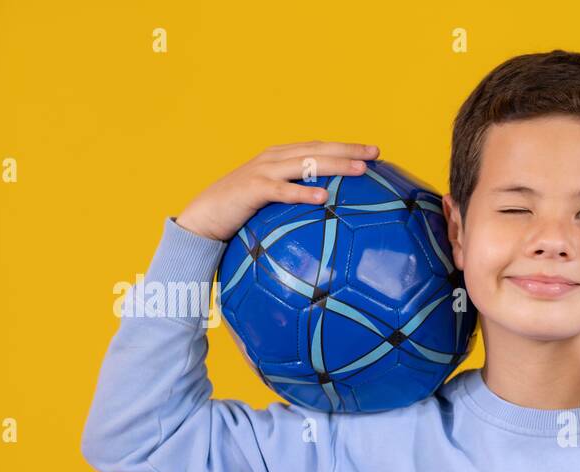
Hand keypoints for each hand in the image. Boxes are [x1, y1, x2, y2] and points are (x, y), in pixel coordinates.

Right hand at [175, 141, 380, 241]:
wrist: (202, 217)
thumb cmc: (241, 211)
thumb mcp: (272, 198)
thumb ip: (295, 194)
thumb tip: (328, 208)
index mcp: (280, 156)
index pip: (319, 147)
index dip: (346, 147)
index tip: (374, 151)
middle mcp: (273, 158)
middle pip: (317, 149)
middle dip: (348, 149)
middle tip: (376, 152)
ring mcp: (262, 171)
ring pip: (305, 164)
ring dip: (334, 165)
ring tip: (360, 170)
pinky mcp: (252, 190)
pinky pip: (282, 191)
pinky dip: (302, 192)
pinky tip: (323, 197)